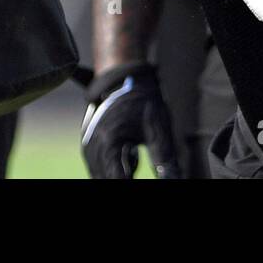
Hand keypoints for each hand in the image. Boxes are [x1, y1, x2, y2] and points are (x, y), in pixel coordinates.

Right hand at [80, 63, 181, 178]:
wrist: (125, 79)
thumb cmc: (144, 102)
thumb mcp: (158, 130)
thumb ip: (164, 161)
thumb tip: (175, 179)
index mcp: (109, 142)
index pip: (117, 180)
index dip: (130, 183)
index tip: (143, 173)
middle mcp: (92, 145)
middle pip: (106, 179)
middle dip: (126, 176)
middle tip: (138, 156)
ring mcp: (87, 145)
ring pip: (101, 175)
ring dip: (119, 172)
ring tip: (134, 151)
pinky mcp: (87, 144)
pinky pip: (98, 167)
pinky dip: (113, 165)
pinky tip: (127, 150)